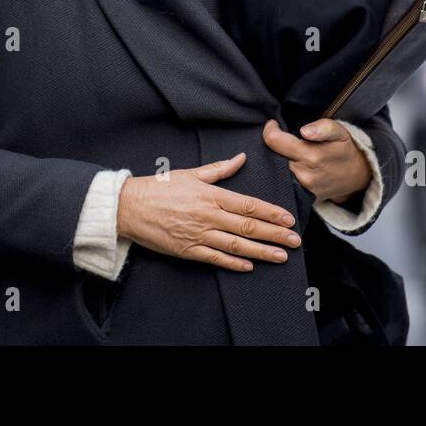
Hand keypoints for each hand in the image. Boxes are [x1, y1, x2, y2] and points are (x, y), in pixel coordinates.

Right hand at [115, 153, 301, 271]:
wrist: (130, 207)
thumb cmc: (160, 188)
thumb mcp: (191, 173)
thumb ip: (219, 169)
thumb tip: (241, 158)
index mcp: (211, 195)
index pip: (249, 204)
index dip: (271, 212)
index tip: (288, 218)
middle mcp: (208, 215)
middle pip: (248, 226)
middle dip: (275, 234)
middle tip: (295, 240)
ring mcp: (198, 235)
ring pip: (236, 245)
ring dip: (261, 252)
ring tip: (281, 256)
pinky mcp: (187, 250)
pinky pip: (215, 258)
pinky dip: (233, 264)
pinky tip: (249, 266)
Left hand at [262, 118, 370, 204]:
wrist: (356, 176)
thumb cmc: (344, 149)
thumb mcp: (340, 132)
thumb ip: (323, 128)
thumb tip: (305, 131)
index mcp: (311, 155)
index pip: (274, 141)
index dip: (270, 129)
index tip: (274, 125)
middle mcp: (304, 174)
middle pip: (271, 156)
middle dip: (272, 145)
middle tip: (281, 139)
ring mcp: (302, 188)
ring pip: (275, 170)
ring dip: (276, 159)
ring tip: (286, 151)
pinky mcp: (302, 197)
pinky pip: (282, 183)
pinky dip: (281, 173)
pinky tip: (290, 165)